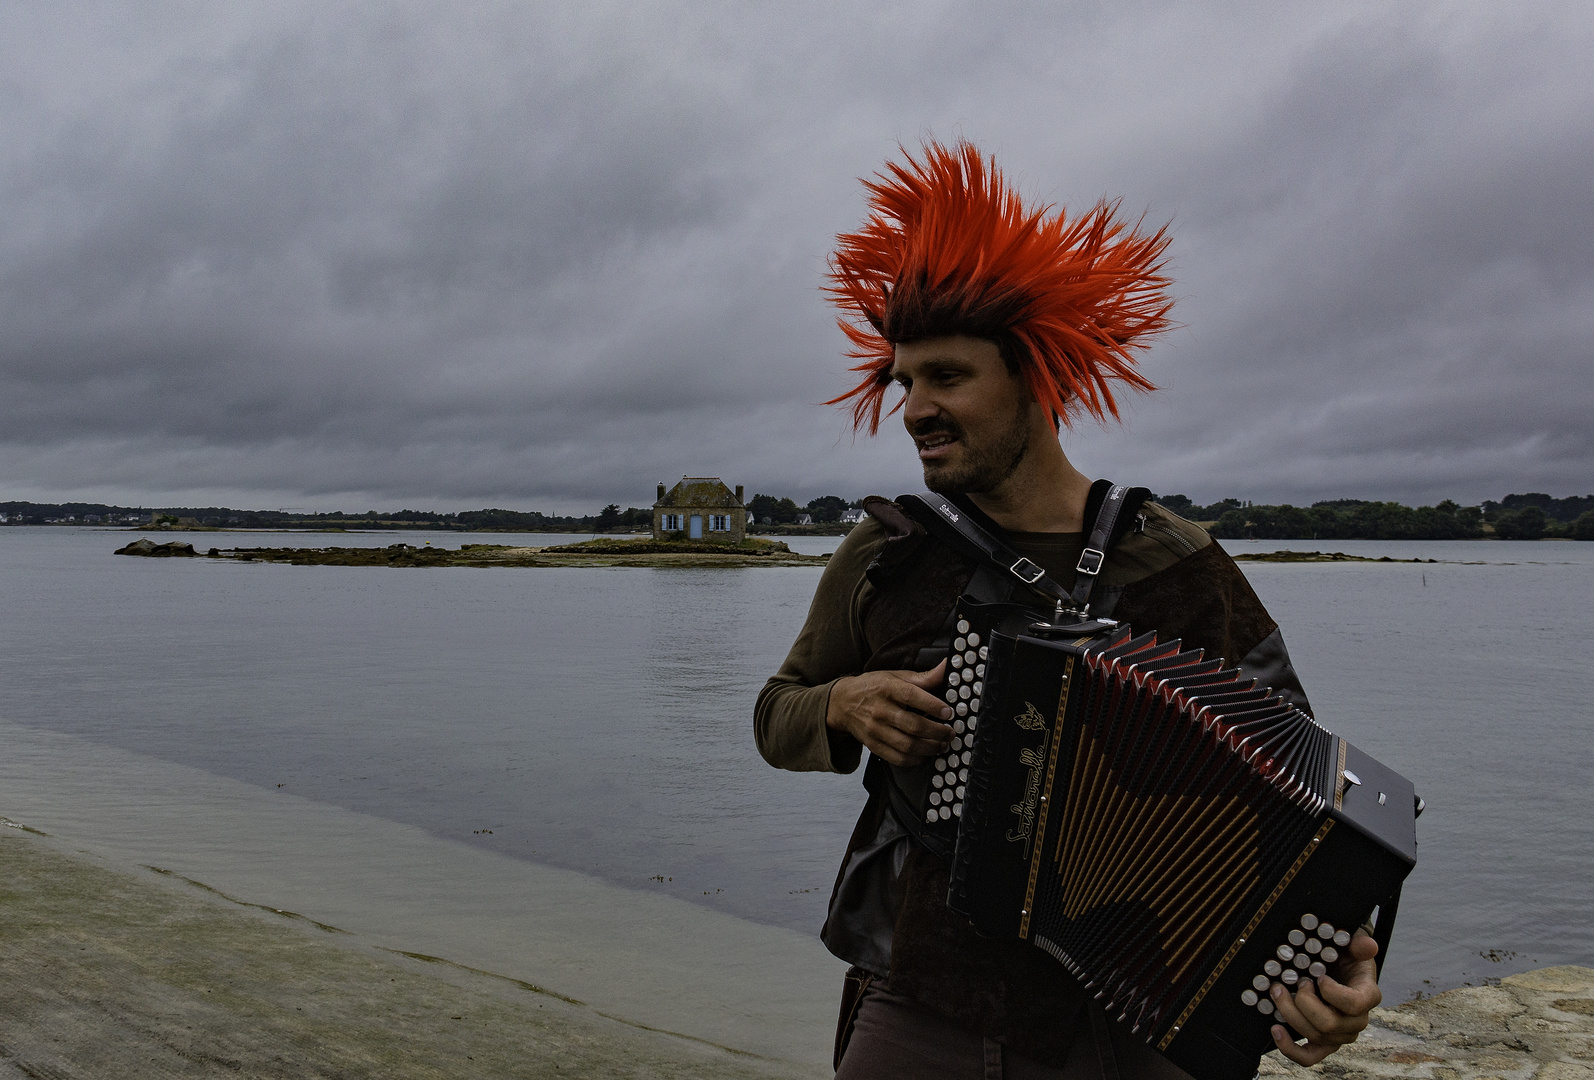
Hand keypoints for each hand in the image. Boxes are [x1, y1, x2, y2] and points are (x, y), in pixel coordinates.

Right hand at [826, 660, 953, 766]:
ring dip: (930, 748)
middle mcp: (880, 710)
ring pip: (908, 745)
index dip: (932, 705)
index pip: (911, 696)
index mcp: (886, 688)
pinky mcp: (873, 745)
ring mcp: (875, 730)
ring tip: (941, 744)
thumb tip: (947, 667)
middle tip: (950, 732)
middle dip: (937, 732)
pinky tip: (924, 753)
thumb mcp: (895, 676)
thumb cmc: (872, 688)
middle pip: (913, 725)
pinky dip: (915, 759)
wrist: (842, 703)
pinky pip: (898, 758)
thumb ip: (923, 677)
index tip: (948, 712)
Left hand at [1269, 928, 1381, 1065]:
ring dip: (1290, 1015)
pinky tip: (1275, 1029)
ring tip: (1277, 993)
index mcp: (1367, 996)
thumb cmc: (1345, 956)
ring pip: (1315, 1037)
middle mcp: (1356, 1021)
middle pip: (1329, 1024)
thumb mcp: (1351, 945)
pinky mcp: (1324, 1042)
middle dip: (1303, 1002)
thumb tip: (1368, 945)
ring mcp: (1340, 1035)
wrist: (1338, 968)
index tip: (1319, 977)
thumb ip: (1359, 943)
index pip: (1355, 1005)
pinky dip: (1289, 1048)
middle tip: (1292, 983)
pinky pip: (1308, 1057)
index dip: (1333, 993)